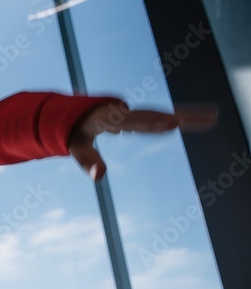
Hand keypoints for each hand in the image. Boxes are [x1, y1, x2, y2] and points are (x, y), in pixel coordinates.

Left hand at [68, 100, 216, 180]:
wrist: (76, 111)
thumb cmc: (74, 131)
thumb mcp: (76, 146)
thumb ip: (87, 160)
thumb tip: (99, 177)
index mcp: (110, 117)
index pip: (134, 121)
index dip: (153, 122)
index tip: (173, 123)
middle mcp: (126, 111)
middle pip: (156, 114)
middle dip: (181, 116)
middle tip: (207, 118)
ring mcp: (135, 111)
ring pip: (164, 113)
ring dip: (188, 115)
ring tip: (213, 117)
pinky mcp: (140, 115)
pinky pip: (162, 115)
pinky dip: (181, 116)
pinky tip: (202, 120)